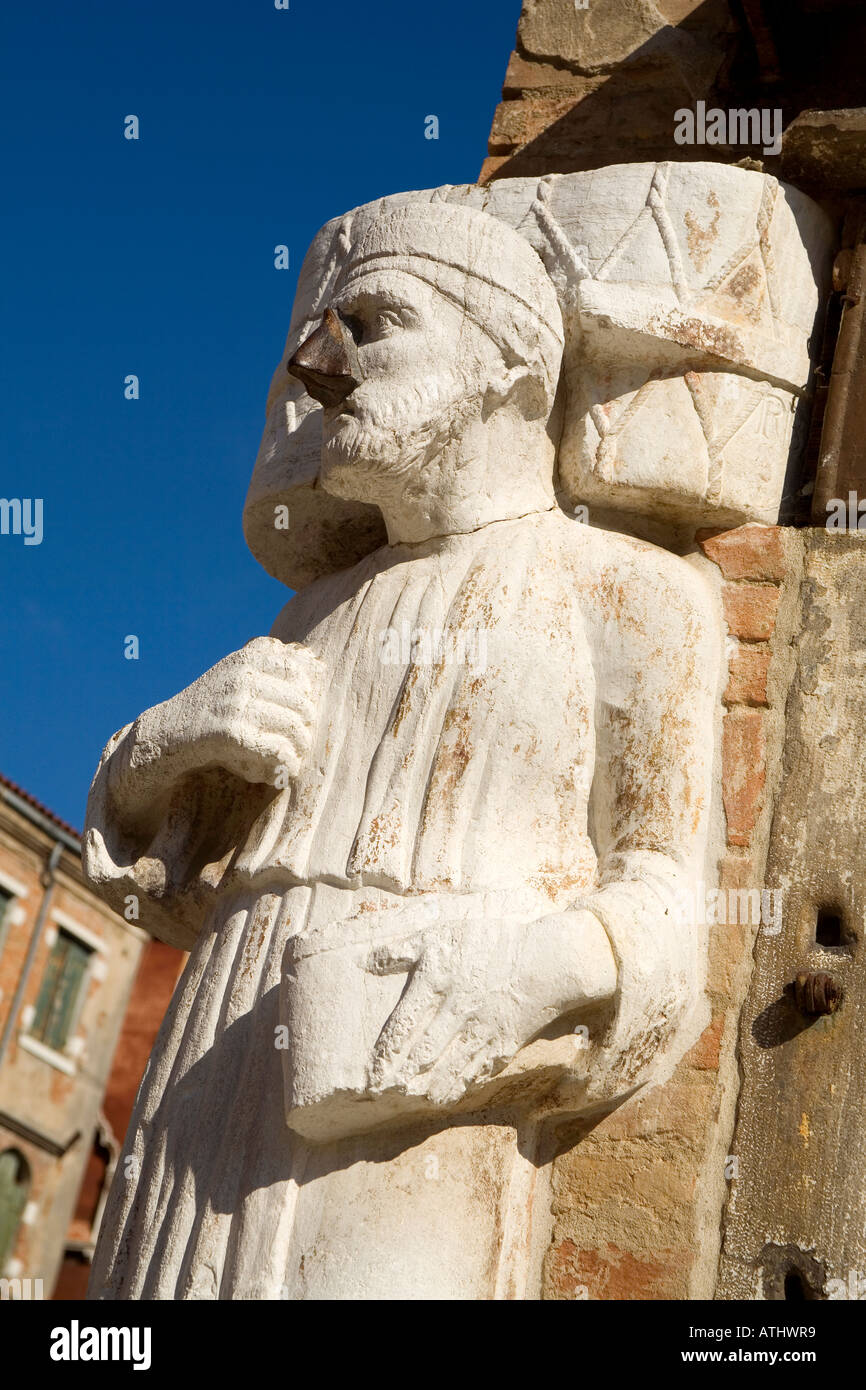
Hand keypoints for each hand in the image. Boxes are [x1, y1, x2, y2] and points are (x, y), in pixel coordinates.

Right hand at [109, 637, 322, 815]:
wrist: (166, 734)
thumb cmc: (211, 708)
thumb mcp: (234, 677)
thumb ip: (267, 669)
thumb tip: (317, 663)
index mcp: (247, 659)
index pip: (301, 674)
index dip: (307, 698)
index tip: (300, 717)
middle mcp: (242, 677)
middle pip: (302, 704)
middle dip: (307, 729)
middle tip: (300, 745)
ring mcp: (235, 704)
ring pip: (293, 727)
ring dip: (298, 750)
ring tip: (292, 759)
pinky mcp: (229, 733)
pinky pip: (276, 749)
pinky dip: (284, 765)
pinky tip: (279, 772)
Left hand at [365, 910, 615, 1106]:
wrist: (546, 959)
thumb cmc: (489, 942)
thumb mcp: (441, 935)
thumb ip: (400, 950)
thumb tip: (363, 961)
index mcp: (436, 983)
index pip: (403, 1025)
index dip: (385, 1052)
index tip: (370, 1070)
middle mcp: (456, 1012)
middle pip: (422, 1052)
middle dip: (399, 1076)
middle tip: (379, 1092)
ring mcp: (481, 1031)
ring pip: (447, 1068)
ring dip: (425, 1087)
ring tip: (407, 1099)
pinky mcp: (503, 1045)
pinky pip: (476, 1071)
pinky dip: (458, 1086)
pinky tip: (444, 1096)